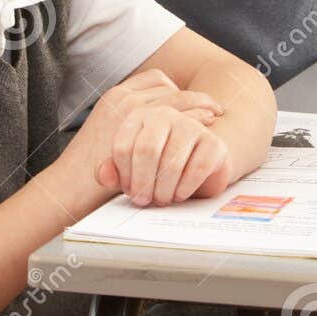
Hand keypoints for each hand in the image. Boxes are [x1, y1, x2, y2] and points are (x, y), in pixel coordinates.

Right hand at [56, 70, 222, 204]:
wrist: (71, 185)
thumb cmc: (90, 170)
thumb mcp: (110, 140)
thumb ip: (134, 130)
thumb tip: (163, 127)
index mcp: (116, 97)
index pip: (155, 79)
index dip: (175, 89)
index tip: (191, 101)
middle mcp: (124, 98)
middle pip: (168, 86)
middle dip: (193, 97)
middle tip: (213, 108)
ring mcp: (133, 112)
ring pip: (176, 100)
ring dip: (198, 106)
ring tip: (215, 115)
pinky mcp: (142, 130)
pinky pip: (178, 117)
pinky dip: (195, 119)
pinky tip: (206, 128)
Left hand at [102, 104, 232, 205]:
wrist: (196, 168)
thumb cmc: (158, 168)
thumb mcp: (131, 169)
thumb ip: (112, 171)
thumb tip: (103, 175)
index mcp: (140, 116)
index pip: (123, 146)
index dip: (124, 176)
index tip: (129, 191)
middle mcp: (165, 115)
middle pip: (147, 150)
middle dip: (144, 183)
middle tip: (144, 200)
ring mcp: (191, 126)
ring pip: (172, 162)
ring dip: (164, 190)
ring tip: (161, 199)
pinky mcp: (213, 143)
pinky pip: (197, 170)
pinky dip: (185, 189)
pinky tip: (179, 195)